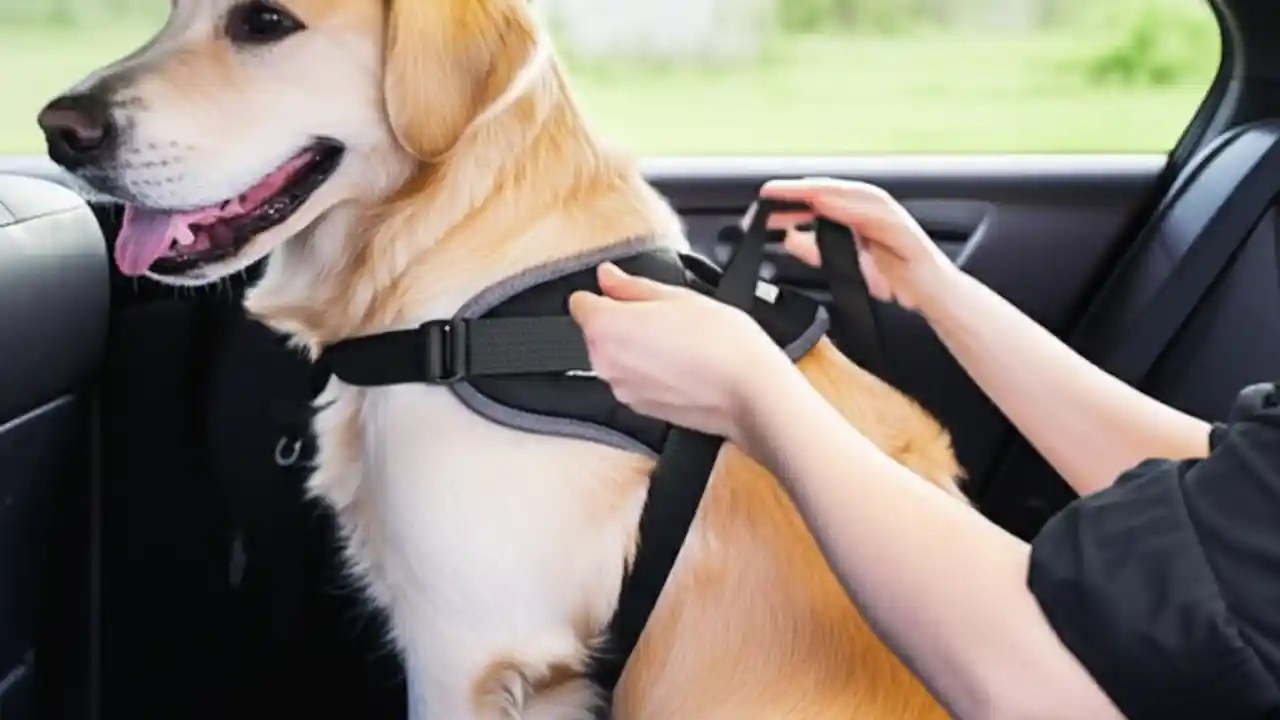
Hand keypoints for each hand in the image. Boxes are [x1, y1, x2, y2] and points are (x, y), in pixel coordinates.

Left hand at [568, 263, 798, 442]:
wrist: (750, 392)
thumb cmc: (721, 342)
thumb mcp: (678, 296)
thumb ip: (632, 286)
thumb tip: (606, 276)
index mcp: (607, 327)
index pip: (580, 303)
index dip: (604, 295)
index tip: (627, 294)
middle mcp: (604, 362)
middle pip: (596, 333)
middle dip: (622, 322)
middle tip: (665, 318)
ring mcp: (621, 389)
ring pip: (615, 358)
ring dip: (635, 349)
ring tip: (677, 343)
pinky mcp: (640, 409)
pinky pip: (632, 381)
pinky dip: (647, 373)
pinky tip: (680, 366)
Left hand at [762, 177, 961, 314]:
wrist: (933, 296)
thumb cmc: (893, 277)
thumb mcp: (843, 264)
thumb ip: (815, 250)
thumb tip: (787, 237)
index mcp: (858, 214)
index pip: (820, 199)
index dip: (792, 197)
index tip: (763, 198)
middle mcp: (874, 210)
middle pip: (834, 191)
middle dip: (801, 190)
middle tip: (770, 192)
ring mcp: (891, 218)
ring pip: (855, 197)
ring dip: (824, 193)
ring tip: (797, 194)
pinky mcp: (905, 231)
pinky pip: (877, 217)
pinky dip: (854, 211)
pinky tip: (834, 209)